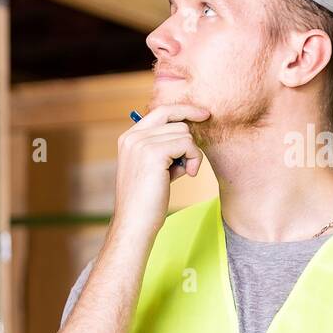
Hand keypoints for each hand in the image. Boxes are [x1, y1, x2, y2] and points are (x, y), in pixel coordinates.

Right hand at [115, 104, 209, 236]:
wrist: (135, 222)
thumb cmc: (147, 200)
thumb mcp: (154, 168)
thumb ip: (167, 148)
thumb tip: (190, 133)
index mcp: (129, 138)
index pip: (161, 111)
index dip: (184, 110)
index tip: (204, 114)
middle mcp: (132, 137)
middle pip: (176, 121)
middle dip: (190, 140)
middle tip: (193, 160)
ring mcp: (141, 143)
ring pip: (184, 133)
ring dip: (192, 153)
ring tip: (185, 172)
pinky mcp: (154, 153)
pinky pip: (188, 144)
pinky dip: (194, 159)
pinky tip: (188, 174)